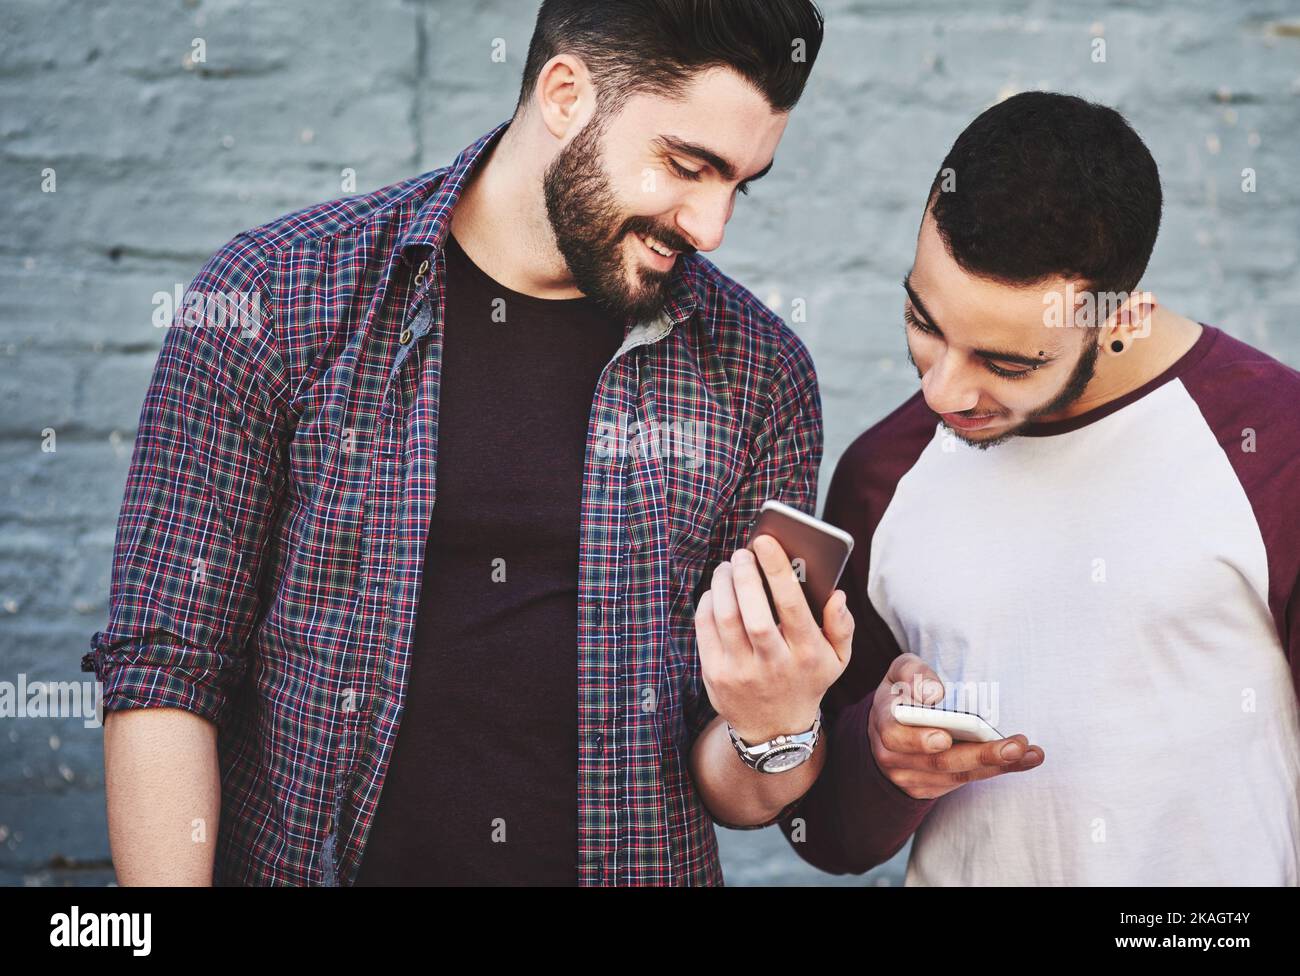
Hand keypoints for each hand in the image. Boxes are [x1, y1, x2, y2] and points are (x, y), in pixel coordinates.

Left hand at [694, 533, 852, 743]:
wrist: (775, 728)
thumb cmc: (807, 679)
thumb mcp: (837, 660)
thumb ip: (842, 626)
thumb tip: (838, 594)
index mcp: (808, 655)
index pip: (792, 608)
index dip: (778, 571)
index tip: (766, 541)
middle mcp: (774, 666)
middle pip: (753, 614)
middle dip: (745, 575)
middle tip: (743, 552)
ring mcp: (741, 673)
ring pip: (725, 618)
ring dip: (723, 584)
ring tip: (729, 567)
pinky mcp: (715, 675)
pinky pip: (706, 629)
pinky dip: (708, 603)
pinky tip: (716, 591)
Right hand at [870, 653, 1044, 799]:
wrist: (891, 728)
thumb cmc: (902, 693)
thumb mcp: (901, 672)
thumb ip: (914, 673)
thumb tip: (933, 695)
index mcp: (884, 722)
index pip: (895, 735)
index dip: (919, 739)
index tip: (945, 737)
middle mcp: (893, 756)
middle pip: (937, 761)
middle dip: (979, 755)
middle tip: (1014, 746)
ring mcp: (911, 777)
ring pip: (956, 774)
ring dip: (997, 764)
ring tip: (1028, 751)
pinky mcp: (930, 788)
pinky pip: (966, 781)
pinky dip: (998, 770)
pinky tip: (1026, 758)